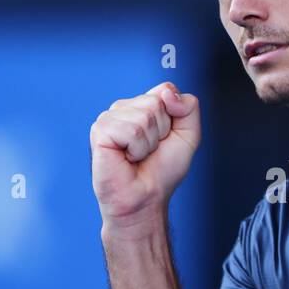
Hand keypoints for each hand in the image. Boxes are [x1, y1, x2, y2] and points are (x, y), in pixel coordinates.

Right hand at [90, 82, 199, 233]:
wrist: (146, 198)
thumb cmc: (161, 172)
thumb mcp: (188, 136)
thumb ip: (189, 107)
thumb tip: (168, 92)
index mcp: (141, 106)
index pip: (165, 89)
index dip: (174, 116)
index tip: (165, 138)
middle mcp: (123, 109)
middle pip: (156, 101)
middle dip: (161, 131)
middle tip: (149, 150)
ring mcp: (109, 119)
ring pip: (145, 115)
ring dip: (149, 142)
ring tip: (138, 156)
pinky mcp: (100, 131)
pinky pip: (131, 130)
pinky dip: (137, 149)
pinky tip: (127, 158)